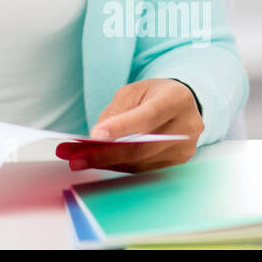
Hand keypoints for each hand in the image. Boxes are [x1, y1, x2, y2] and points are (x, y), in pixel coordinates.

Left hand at [56, 78, 202, 173]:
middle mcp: (186, 126)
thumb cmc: (153, 95)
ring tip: (77, 160)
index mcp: (176, 99)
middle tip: (75, 158)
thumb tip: (97, 138)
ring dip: (107, 163)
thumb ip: (117, 112)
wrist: (181, 105)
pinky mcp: (179, 164)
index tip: (94, 136)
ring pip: (140, 162)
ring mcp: (185, 149)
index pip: (148, 116)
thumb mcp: (133, 91)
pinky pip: (143, 170)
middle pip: (143, 147)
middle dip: (105, 154)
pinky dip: (119, 166)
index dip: (121, 128)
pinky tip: (99, 163)